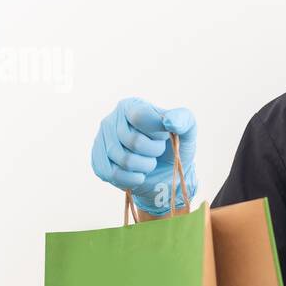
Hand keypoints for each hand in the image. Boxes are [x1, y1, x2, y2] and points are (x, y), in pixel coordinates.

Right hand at [91, 97, 197, 214]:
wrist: (164, 174)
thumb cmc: (174, 147)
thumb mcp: (187, 131)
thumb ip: (184, 119)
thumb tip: (170, 122)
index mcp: (131, 106)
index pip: (141, 117)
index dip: (157, 133)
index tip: (165, 136)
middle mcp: (111, 120)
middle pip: (134, 141)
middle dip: (154, 152)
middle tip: (156, 151)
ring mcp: (102, 141)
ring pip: (125, 160)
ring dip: (145, 167)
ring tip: (148, 162)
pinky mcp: (98, 162)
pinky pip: (113, 175)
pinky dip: (133, 179)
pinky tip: (139, 174)